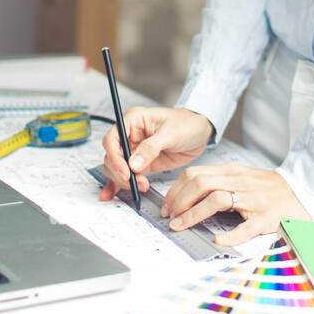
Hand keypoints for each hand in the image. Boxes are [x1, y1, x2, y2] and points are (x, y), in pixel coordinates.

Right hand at [99, 107, 213, 200]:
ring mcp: (135, 150)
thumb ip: (151, 148)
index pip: (113, 139)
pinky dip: (118, 184)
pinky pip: (125, 174)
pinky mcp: (141, 163)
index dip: (115, 157)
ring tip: (140, 186)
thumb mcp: (171, 133)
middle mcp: (130, 135)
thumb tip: (133, 163)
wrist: (201, 133)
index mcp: (133, 120)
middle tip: (134, 182)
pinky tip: (112, 193)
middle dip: (120, 171)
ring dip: (123, 180)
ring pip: (116, 167)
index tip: (125, 171)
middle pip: (112, 156)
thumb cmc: (187, 123)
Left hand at [161, 163, 311, 245]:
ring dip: (194, 214)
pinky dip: (229, 235)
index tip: (167, 205)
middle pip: (200, 183)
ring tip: (182, 225)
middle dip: (179, 201)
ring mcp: (253, 199)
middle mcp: (240, 182)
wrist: (301, 193)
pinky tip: (217, 239)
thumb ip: (217, 182)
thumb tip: (188, 194)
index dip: (176, 190)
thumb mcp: (240, 178)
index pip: (195, 174)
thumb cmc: (268, 189)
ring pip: (217, 200)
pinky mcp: (265, 218)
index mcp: (232, 172)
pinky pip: (245, 227)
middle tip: (170, 217)